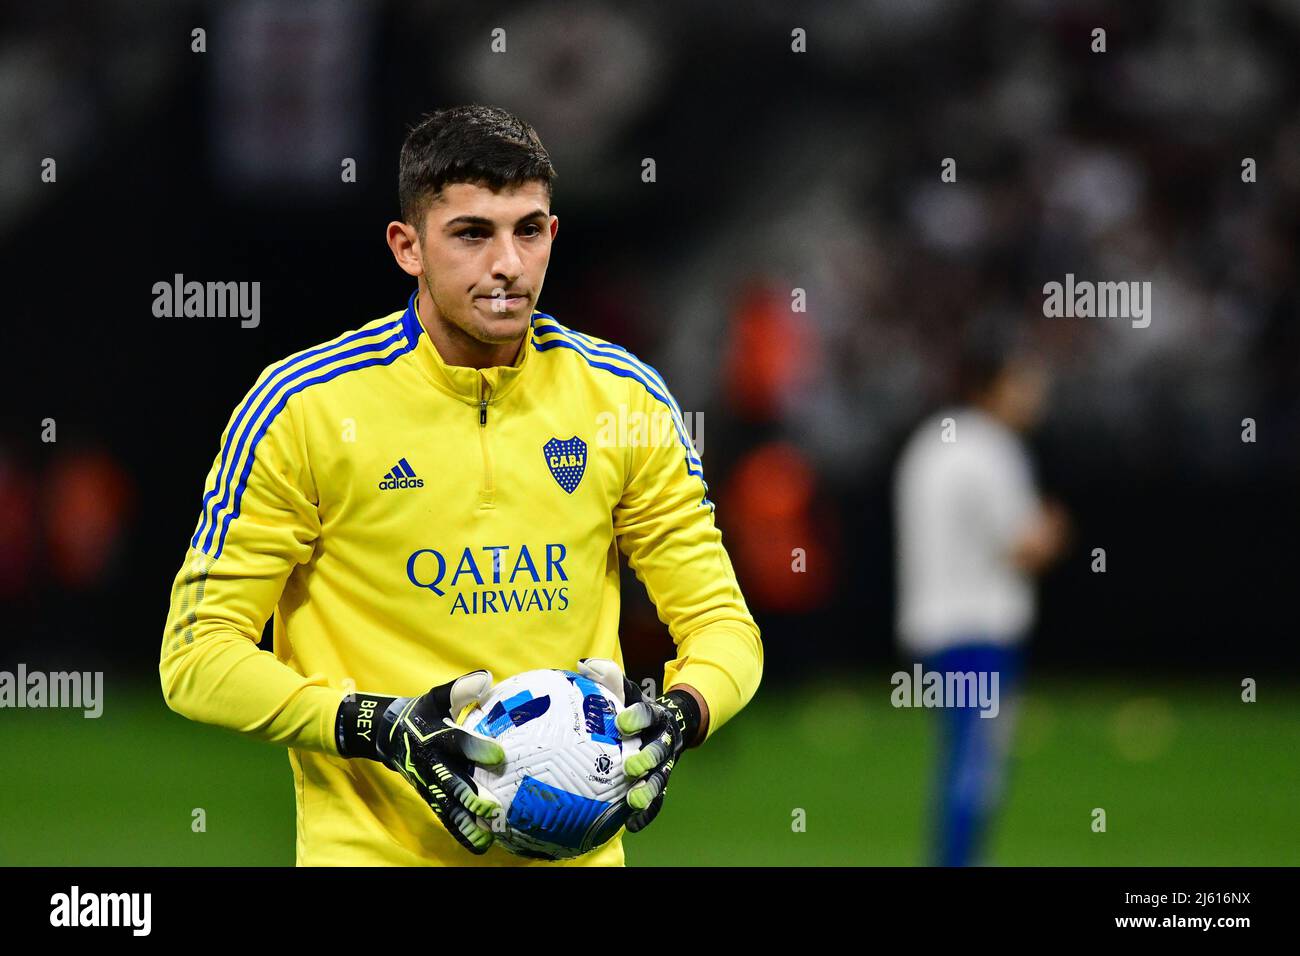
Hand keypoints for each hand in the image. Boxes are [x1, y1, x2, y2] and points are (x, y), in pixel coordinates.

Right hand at [375, 671, 505, 854]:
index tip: (499, 754)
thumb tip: (486, 678)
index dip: (477, 748)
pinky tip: (480, 845)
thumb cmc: (423, 713)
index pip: (458, 741)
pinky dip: (461, 832)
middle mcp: (430, 763)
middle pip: (451, 781)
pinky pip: (446, 817)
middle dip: (471, 795)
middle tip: (493, 808)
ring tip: (487, 836)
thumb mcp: (436, 697)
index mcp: (434, 735)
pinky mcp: (430, 796)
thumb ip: (460, 688)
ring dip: (467, 821)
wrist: (388, 736)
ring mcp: (428, 783)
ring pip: (448, 805)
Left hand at [577, 659, 700, 833]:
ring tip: (633, 801)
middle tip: (630, 767)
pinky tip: (631, 825)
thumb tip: (583, 665)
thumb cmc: (633, 706)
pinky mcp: (661, 782)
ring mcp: (665, 763)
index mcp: (654, 716)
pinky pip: (658, 801)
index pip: (648, 713)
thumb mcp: (625, 690)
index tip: (623, 722)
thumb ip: (606, 677)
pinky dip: (647, 814)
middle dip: (647, 759)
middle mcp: (663, 740)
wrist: (671, 723)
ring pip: (661, 778)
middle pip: (660, 750)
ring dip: (648, 790)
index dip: (638, 717)